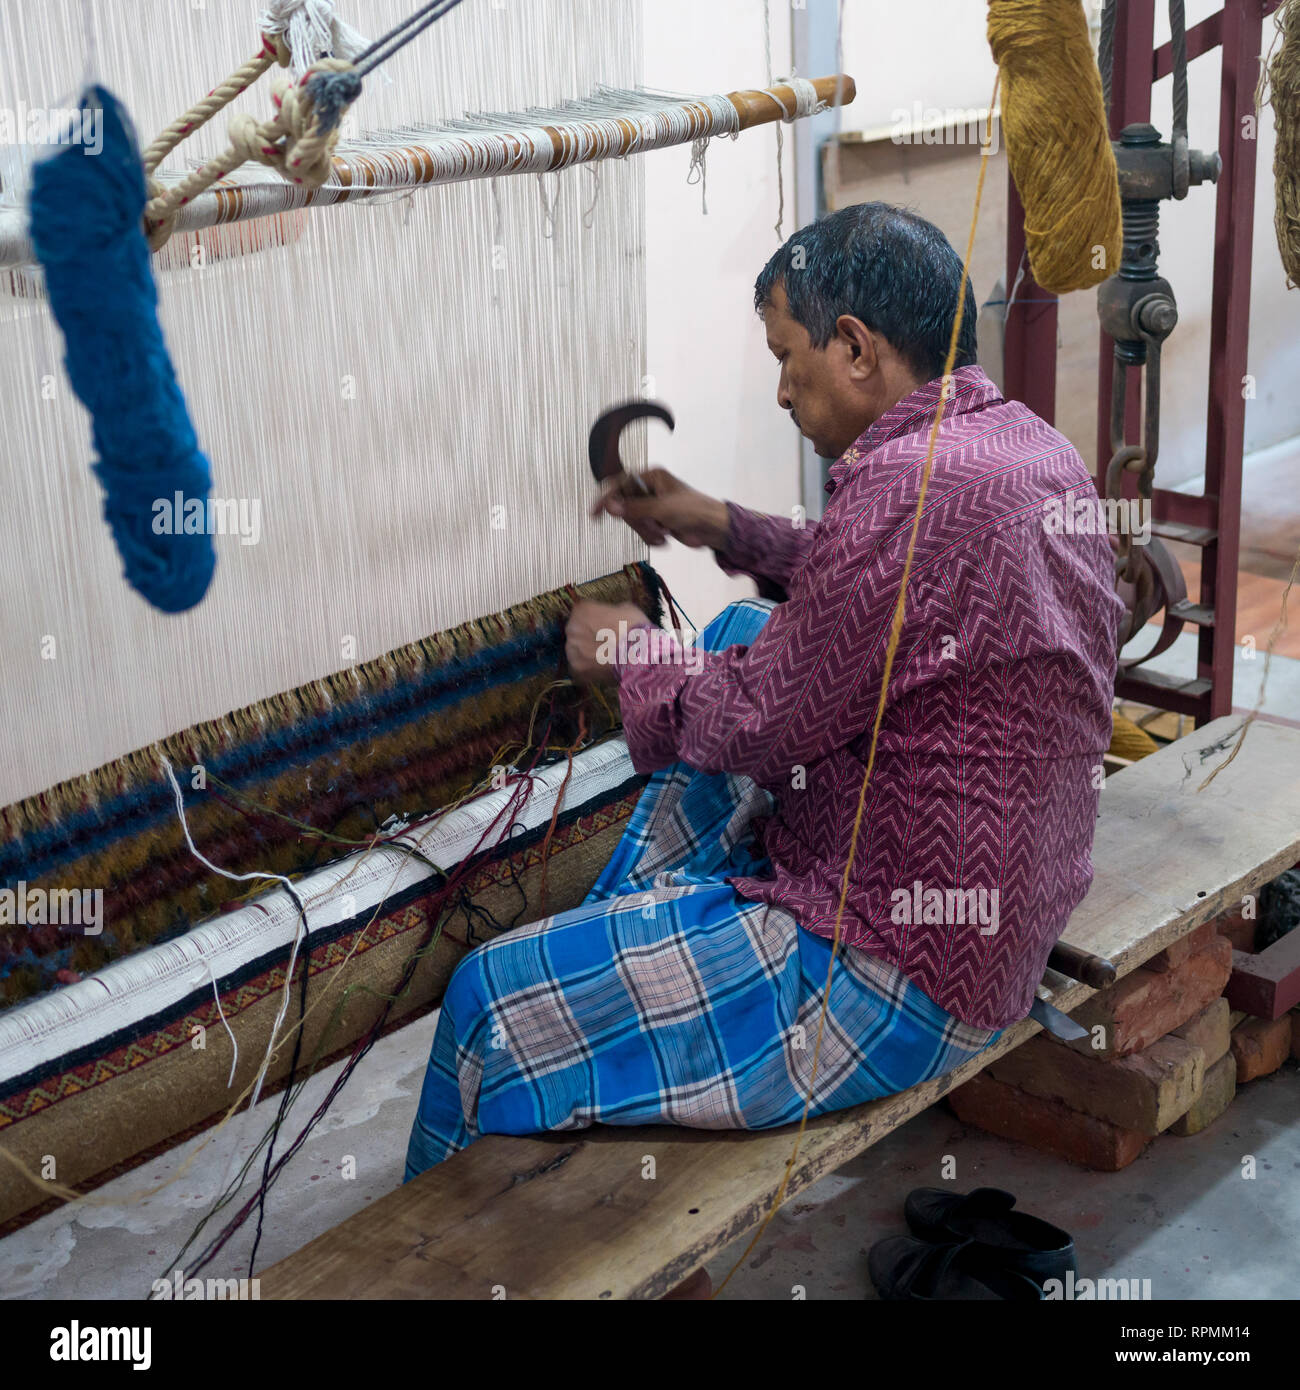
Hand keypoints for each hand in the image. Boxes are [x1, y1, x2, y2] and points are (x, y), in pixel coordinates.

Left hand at [565, 599, 651, 684]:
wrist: (641, 656)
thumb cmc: (636, 629)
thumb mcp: (627, 609)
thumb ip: (612, 611)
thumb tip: (613, 616)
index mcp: (582, 610)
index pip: (582, 612)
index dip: (595, 619)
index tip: (604, 624)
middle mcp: (572, 629)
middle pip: (576, 631)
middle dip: (587, 636)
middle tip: (604, 641)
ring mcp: (572, 651)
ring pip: (575, 650)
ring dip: (586, 653)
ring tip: (603, 657)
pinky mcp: (577, 670)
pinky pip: (579, 668)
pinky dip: (588, 669)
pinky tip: (601, 669)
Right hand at [589, 467, 730, 550]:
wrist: (713, 529)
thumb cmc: (693, 511)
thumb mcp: (661, 509)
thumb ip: (634, 508)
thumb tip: (609, 507)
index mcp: (651, 477)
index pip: (620, 484)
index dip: (606, 498)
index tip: (594, 515)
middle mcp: (649, 488)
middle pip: (625, 506)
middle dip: (638, 522)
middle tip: (655, 527)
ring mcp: (653, 505)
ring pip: (633, 521)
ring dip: (646, 531)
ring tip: (664, 534)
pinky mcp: (657, 520)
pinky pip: (642, 531)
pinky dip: (652, 537)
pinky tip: (666, 538)